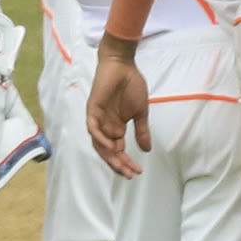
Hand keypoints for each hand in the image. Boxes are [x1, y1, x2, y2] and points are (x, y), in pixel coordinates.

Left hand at [86, 40, 150, 177]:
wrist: (123, 66)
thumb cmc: (132, 85)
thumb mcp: (141, 113)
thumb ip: (141, 131)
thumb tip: (147, 150)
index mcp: (116, 127)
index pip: (118, 150)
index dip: (126, 162)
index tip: (138, 172)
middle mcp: (105, 126)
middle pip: (108, 151)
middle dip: (118, 164)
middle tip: (129, 174)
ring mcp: (98, 119)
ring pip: (99, 144)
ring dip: (109, 156)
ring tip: (121, 165)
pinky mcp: (93, 110)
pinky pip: (93, 128)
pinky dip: (100, 138)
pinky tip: (111, 146)